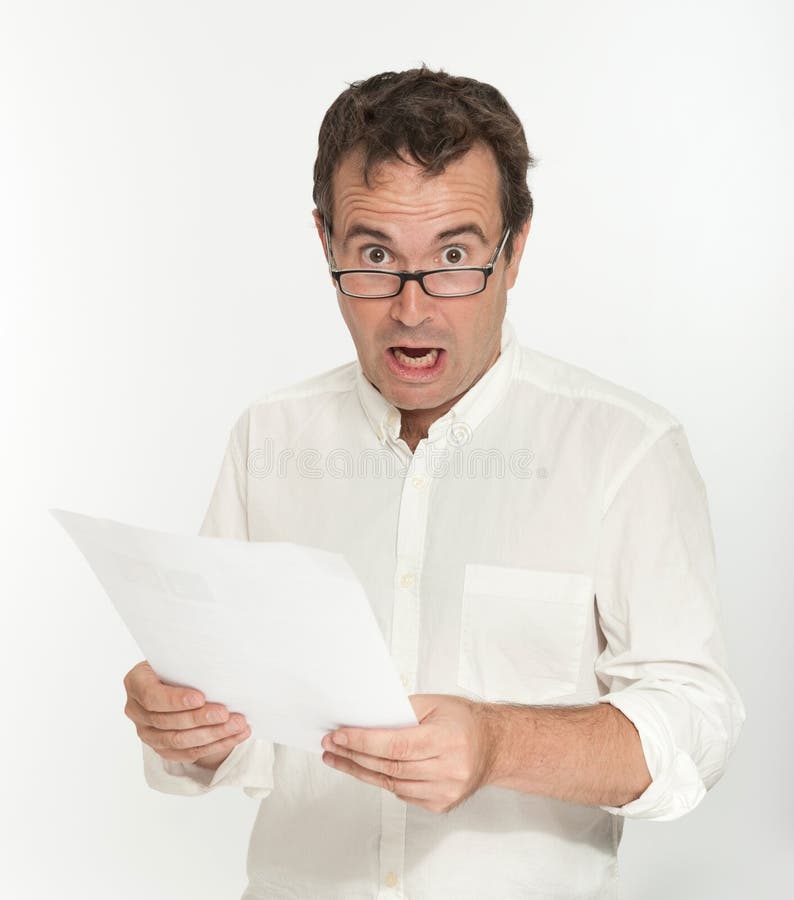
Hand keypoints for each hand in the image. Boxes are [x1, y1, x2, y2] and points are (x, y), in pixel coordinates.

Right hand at [123, 660, 250, 769]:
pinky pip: (189, 753)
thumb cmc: (180, 665)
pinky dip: (215, 745)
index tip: (201, 698)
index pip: (152, 696)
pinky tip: (236, 736)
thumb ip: (189, 664)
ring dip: (213, 734)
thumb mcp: (178, 658)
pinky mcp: (163, 749)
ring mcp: (147, 733)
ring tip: (237, 725)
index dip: (175, 700)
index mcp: (136, 683)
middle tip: (226, 713)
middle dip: (200, 718)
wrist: (178, 681)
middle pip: (168, 721)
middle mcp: (136, 711)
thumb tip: (218, 667)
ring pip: (179, 740)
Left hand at [320, 694, 496, 813]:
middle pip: (389, 766)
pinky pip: (402, 793)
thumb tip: (365, 718)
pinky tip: (365, 769)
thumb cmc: (464, 721)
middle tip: (330, 745)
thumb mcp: (435, 704)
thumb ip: (401, 711)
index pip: (395, 745)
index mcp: (446, 740)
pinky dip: (382, 780)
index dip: (363, 741)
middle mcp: (447, 770)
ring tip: (338, 758)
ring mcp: (444, 791)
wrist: (495, 746)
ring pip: (391, 783)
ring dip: (360, 770)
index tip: (338, 735)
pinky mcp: (440, 805)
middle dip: (354, 755)